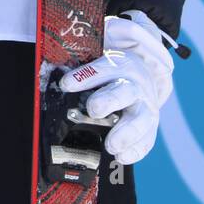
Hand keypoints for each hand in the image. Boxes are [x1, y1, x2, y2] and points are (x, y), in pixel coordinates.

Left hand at [59, 9, 175, 163]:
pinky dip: (136, 149)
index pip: (106, 66)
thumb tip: (53, 51)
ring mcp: (144, 107)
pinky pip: (147, 139)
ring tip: (111, 145)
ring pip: (141, 119)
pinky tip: (122, 156)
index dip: (87, 75)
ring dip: (126, 132)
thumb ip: (83, 48)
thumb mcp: (103, 48)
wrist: (144, 75)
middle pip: (125, 91)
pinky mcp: (149, 126)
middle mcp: (135, 85)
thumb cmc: (111, 66)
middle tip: (94, 109)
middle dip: (109, 100)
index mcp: (121, 64)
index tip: (67, 84)